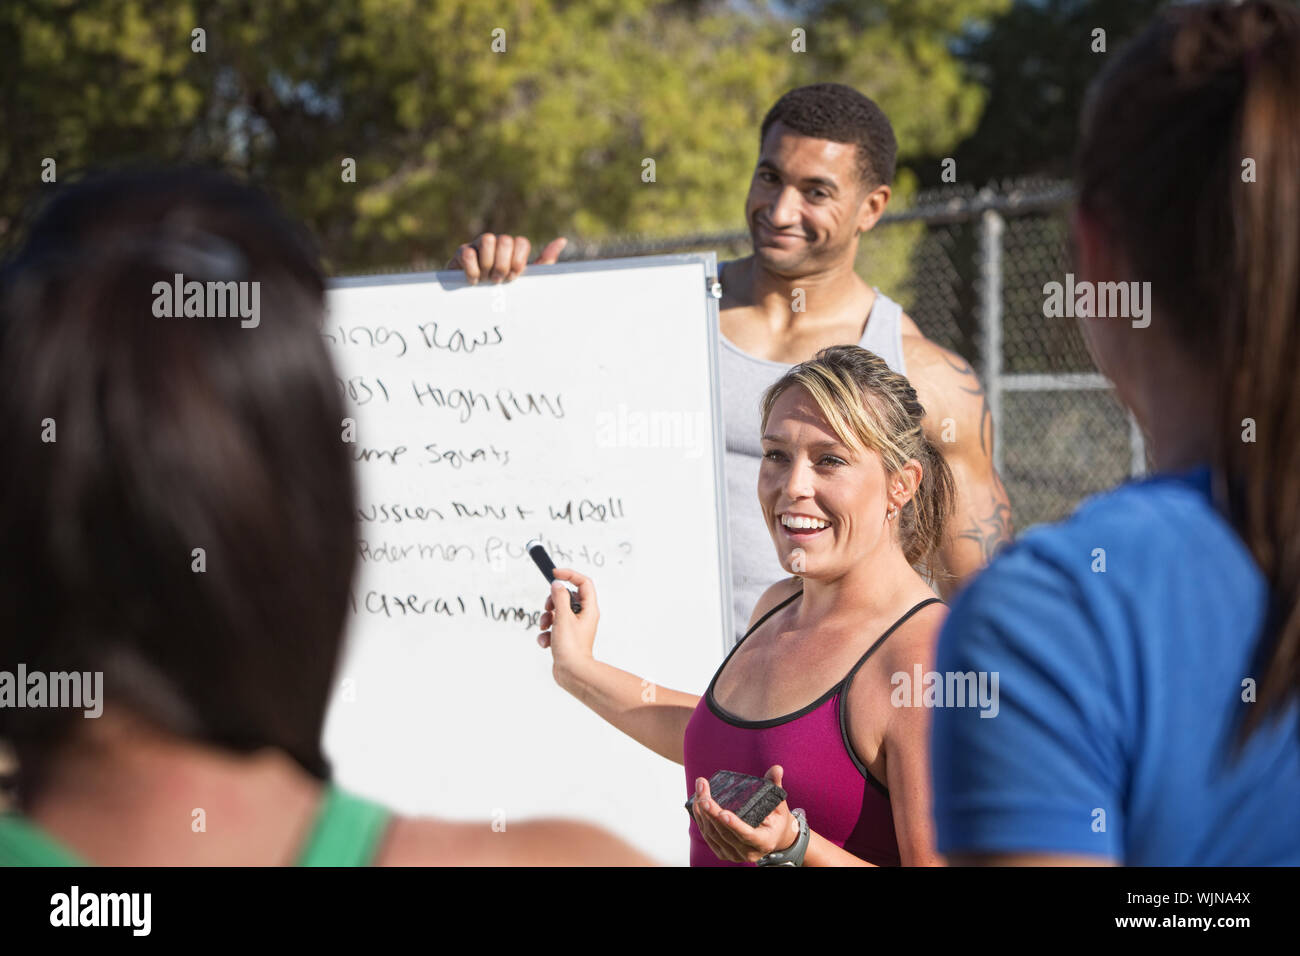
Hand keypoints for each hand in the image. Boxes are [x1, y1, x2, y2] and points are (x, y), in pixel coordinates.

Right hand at [446, 233, 566, 283]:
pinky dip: (472, 269)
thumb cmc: (503, 291)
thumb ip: (544, 262)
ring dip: (489, 265)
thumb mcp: (527, 280)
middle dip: (504, 264)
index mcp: (511, 249)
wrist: (476, 305)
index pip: (521, 242)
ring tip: (487, 281)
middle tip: (500, 281)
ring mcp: (476, 247)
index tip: (515, 277)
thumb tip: (562, 240)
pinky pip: (467, 252)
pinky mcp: (460, 254)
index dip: (519, 261)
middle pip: (505, 240)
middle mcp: (495, 244)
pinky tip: (474, 281)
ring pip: (487, 239)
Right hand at [537, 567, 598, 675]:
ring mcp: (574, 628)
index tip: (555, 574)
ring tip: (545, 628)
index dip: (570, 574)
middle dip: (552, 601)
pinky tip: (546, 642)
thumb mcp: (563, 617)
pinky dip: (546, 633)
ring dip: (546, 619)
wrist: (572, 674)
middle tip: (548, 608)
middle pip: (567, 597)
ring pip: (556, 613)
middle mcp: (583, 617)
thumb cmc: (571, 647)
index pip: (583, 583)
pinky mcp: (565, 638)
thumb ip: (559, 598)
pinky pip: (552, 628)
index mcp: (589, 609)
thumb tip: (557, 585)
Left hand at [690, 765, 798, 863]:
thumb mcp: (779, 803)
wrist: (772, 837)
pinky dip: (701, 820)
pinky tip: (697, 804)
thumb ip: (776, 785)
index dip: (735, 825)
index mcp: (764, 841)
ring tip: (699, 792)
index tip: (722, 812)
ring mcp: (734, 855)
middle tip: (703, 793)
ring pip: (713, 834)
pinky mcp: (723, 853)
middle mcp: (748, 852)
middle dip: (711, 812)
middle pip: (725, 833)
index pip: (747, 835)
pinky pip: (708, 837)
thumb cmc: (776, 818)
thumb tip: (776, 769)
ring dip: (702, 813)